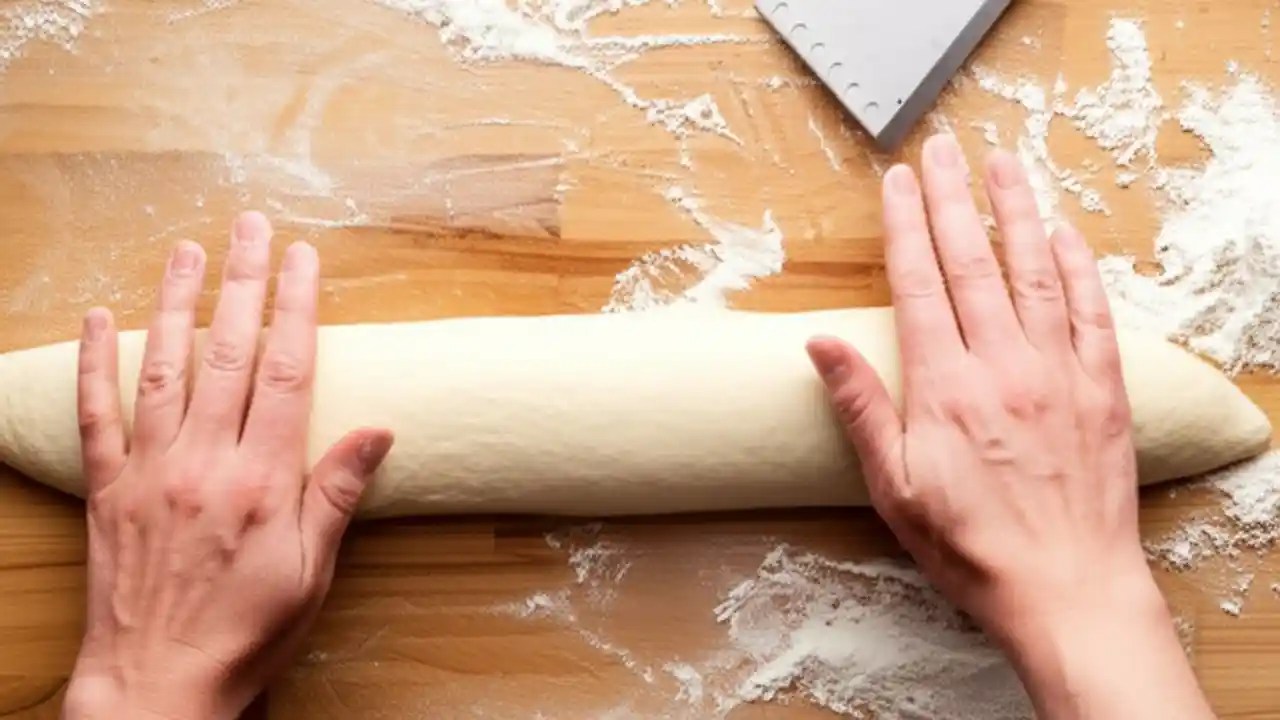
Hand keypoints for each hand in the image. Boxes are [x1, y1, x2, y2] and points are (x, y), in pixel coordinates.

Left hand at [63, 212, 393, 719]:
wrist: (157, 688)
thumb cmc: (246, 634)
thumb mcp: (312, 572)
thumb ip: (337, 493)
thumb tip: (378, 428)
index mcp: (261, 480)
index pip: (284, 372)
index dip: (295, 308)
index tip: (303, 259)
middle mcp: (202, 463)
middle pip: (225, 354)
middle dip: (241, 282)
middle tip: (250, 225)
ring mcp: (148, 472)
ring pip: (161, 369)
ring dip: (174, 303)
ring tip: (185, 249)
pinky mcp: (106, 491)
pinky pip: (95, 416)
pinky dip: (94, 364)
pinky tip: (97, 319)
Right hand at [806, 135, 1212, 718]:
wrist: (1065, 589)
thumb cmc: (971, 547)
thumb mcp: (893, 487)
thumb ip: (860, 407)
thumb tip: (821, 342)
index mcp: (945, 387)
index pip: (920, 283)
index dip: (906, 226)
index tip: (899, 182)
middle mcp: (1004, 365)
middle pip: (973, 261)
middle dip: (953, 199)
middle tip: (943, 150)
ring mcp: (1059, 372)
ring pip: (1035, 271)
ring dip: (1016, 212)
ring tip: (1002, 166)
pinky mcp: (1102, 388)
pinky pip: (1092, 311)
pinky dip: (1077, 266)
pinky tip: (1063, 235)